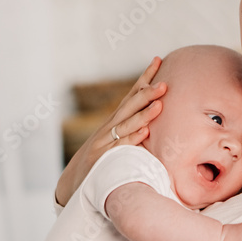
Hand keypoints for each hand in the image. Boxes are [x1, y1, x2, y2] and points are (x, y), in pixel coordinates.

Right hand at [55, 58, 166, 205]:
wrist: (76, 181)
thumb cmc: (104, 157)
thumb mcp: (118, 137)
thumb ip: (134, 125)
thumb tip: (158, 110)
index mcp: (116, 119)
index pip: (132, 93)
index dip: (145, 77)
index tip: (158, 59)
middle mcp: (111, 126)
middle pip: (130, 106)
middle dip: (147, 93)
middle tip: (165, 84)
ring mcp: (106, 141)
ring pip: (126, 125)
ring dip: (143, 115)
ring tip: (159, 105)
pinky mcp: (104, 157)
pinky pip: (121, 147)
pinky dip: (132, 139)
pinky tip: (145, 132)